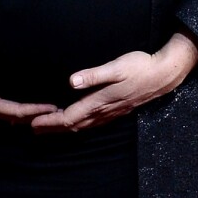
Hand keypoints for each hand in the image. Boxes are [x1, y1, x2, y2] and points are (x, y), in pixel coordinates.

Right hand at [0, 48, 55, 122]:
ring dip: (34, 115)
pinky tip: (35, 110)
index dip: (34, 110)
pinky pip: (13, 111)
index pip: (16, 111)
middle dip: (39, 116)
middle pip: (20, 117)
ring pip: (17, 116)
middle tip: (61, 112)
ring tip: (53, 112)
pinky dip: (26, 112)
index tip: (51, 107)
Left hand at [30, 32, 197, 132]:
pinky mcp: (118, 110)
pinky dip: (81, 126)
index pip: (70, 116)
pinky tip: (78, 124)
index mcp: (100, 101)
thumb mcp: (116, 67)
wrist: (164, 75)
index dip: (51, 121)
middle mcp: (105, 111)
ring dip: (65, 129)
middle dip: (53, 128)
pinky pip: (94, 124)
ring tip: (50, 129)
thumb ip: (94, 75)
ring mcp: (112, 113)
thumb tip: (71, 81)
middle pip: (74, 125)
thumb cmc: (140, 67)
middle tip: (34, 130)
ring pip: (84, 126)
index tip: (34, 123)